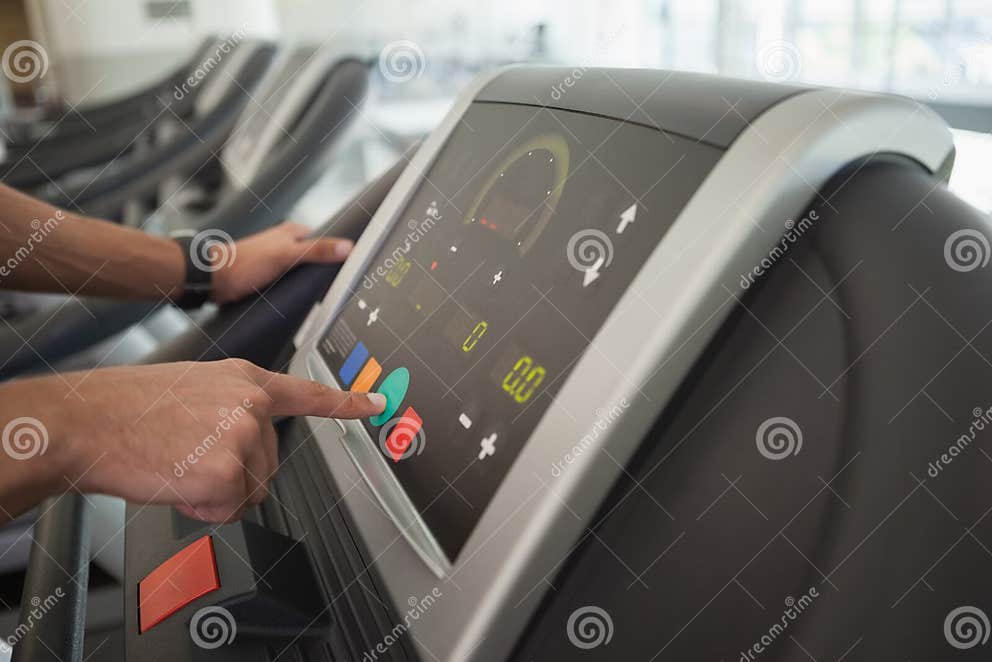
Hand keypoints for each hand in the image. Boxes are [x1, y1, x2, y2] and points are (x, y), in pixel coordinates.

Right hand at [0, 359, 384, 522]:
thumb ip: (232, 407)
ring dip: (218, 491)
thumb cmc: (129, 408)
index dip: (347, 402)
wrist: (88, 421)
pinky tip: (177, 482)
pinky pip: (229, 508)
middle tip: (188, 456)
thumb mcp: (194, 388)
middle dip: (234, 473)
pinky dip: (203, 507)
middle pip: (270, 463)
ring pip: (252, 490)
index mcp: (245, 379)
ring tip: (179, 464)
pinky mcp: (228, 470)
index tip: (376, 404)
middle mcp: (252, 404)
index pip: (308, 393)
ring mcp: (243, 435)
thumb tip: (249, 439)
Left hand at [210, 222, 353, 304]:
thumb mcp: (286, 255)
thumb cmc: (244, 264)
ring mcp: (280, 260)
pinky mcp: (272, 275)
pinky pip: (295, 281)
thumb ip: (317, 250)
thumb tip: (347, 247)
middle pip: (319, 256)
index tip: (355, 264)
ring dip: (313, 281)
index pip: (328, 240)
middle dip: (328, 269)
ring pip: (306, 270)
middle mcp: (288, 243)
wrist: (214, 281)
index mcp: (294, 232)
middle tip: (342, 284)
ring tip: (325, 293)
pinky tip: (304, 298)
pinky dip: (301, 289)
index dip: (341, 252)